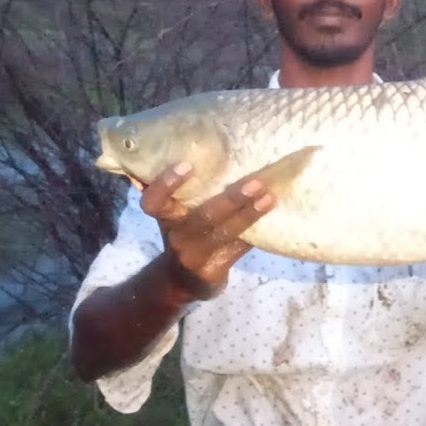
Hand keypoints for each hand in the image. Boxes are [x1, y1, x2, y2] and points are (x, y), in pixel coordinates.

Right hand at [138, 162, 275, 299]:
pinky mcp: (212, 271)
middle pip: (204, 216)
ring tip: (269, 197)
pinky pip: (238, 249)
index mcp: (165, 216)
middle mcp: (177, 236)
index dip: (165, 185)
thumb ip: (182, 189)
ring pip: (226, 232)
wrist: (182, 280)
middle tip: (256, 182)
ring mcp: (194, 256)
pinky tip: (272, 216)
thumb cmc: (185, 231)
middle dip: (231, 199)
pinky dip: (255, 230)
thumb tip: (199, 145)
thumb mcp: (175, 213)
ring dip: (249, 214)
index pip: (154, 201)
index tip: (187, 164)